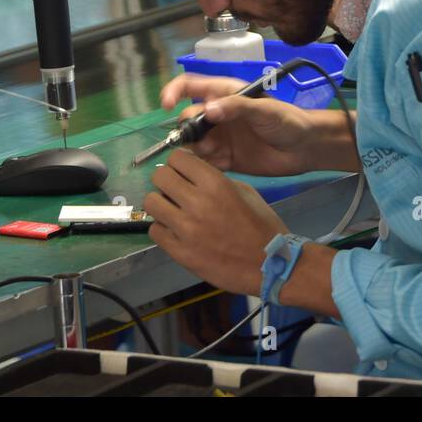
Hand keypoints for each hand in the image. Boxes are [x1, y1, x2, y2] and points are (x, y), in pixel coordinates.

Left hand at [144, 150, 288, 295]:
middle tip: (175, 189)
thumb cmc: (262, 224)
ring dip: (161, 203)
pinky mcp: (179, 252)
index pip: (177, 158)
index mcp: (215, 183)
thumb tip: (192, 175)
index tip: (183, 170)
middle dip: (166, 180)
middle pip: (159, 176)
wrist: (269, 263)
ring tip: (173, 210)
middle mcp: (196, 202)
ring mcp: (185, 229)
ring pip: (151, 202)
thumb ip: (216, 180)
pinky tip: (176, 231)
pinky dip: (163, 228)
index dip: (179, 162)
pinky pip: (154, 230)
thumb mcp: (245, 191)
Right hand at [158, 74, 315, 177]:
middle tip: (203, 139)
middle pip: (187, 118)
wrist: (305, 148)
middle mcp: (217, 115)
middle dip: (187, 128)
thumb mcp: (264, 109)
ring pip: (192, 142)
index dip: (174, 91)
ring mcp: (220, 137)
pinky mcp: (224, 159)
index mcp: (224, 94)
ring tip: (212, 152)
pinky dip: (204, 164)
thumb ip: (237, 107)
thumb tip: (207, 110)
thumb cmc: (287, 120)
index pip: (190, 86)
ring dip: (194, 148)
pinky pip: (204, 162)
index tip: (167, 104)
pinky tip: (219, 164)